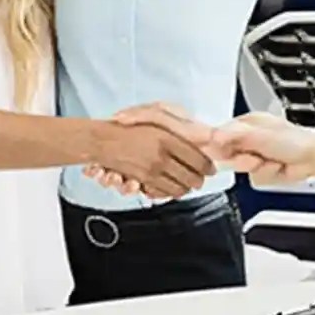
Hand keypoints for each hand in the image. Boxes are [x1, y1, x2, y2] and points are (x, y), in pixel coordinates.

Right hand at [90, 102, 216, 198]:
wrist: (103, 140)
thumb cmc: (128, 127)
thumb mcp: (157, 122)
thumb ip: (178, 131)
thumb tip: (201, 139)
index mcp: (168, 139)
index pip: (198, 159)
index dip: (208, 167)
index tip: (212, 169)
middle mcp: (162, 156)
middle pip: (192, 177)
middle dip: (200, 181)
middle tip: (203, 179)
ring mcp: (152, 170)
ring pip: (179, 188)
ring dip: (186, 188)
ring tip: (190, 185)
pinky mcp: (142, 181)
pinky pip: (163, 192)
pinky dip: (171, 192)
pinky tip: (173, 188)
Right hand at [210, 112, 314, 185]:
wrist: (314, 157)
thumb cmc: (294, 140)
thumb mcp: (259, 134)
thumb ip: (233, 135)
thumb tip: (212, 137)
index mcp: (245, 124)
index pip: (218, 136)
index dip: (218, 146)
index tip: (221, 152)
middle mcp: (248, 140)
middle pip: (227, 156)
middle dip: (242, 160)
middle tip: (254, 158)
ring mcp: (255, 156)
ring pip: (241, 170)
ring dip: (257, 168)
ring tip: (270, 161)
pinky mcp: (262, 172)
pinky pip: (254, 179)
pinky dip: (267, 175)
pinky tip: (277, 168)